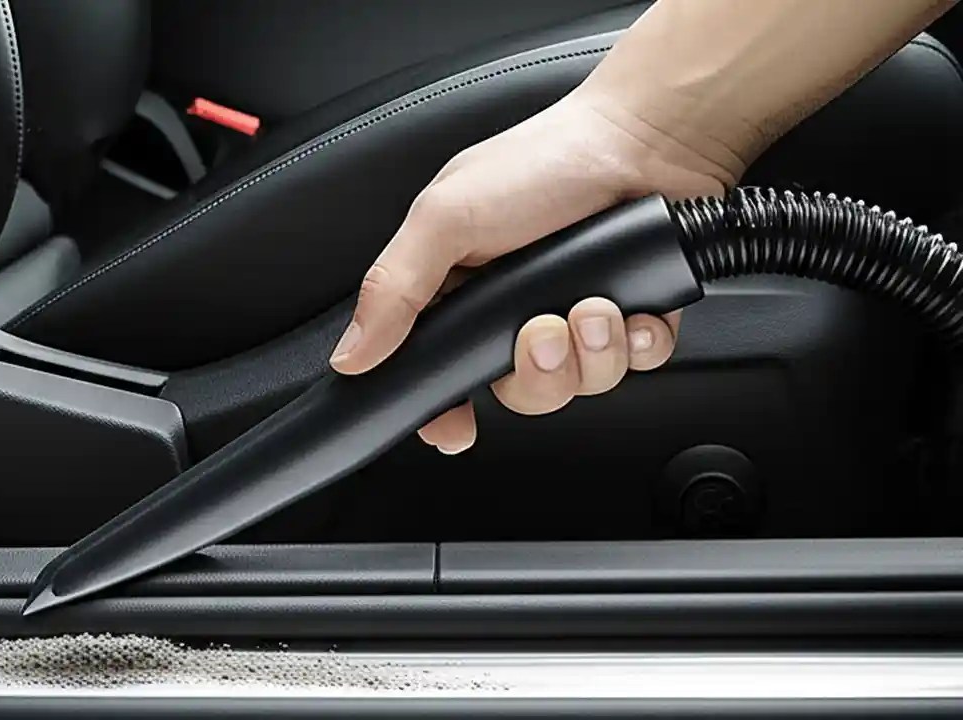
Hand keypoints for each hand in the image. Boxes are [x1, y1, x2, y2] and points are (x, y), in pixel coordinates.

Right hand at [327, 90, 730, 453]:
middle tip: (542, 329)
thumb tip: (350, 355)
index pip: (437, 369)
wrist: (647, 136)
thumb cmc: (545, 160)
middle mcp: (514, 308)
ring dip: (590, 353)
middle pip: (516, 391)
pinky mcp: (633, 318)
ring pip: (578, 385)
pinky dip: (639, 343)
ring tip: (594, 304)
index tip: (455, 427)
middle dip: (535, 372)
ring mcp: (575, 316)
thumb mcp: (446, 218)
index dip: (445, 407)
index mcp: (459, 287)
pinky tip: (635, 309)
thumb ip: (394, 289)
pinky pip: (636, 367)